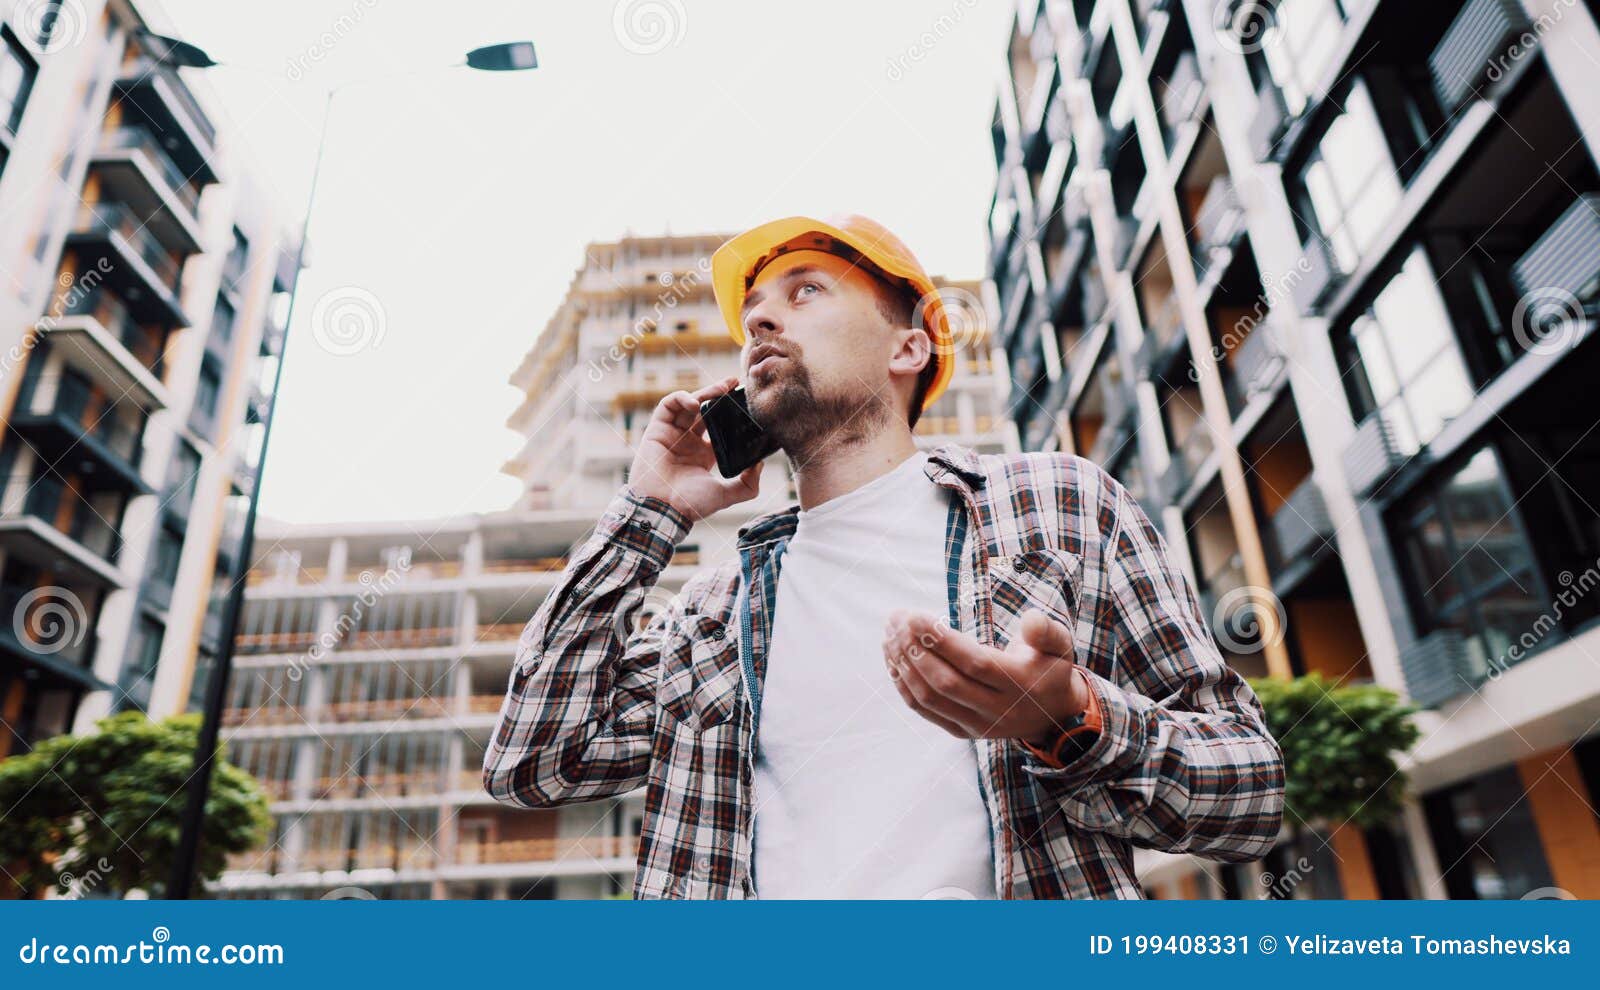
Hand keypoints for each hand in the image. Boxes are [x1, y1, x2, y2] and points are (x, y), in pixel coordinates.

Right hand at [628, 377, 763, 522]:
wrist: (662, 508)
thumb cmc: (690, 504)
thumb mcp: (726, 495)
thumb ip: (747, 484)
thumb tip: (759, 464)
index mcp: (704, 454)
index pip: (719, 426)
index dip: (730, 413)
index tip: (746, 402)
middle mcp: (689, 441)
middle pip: (706, 410)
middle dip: (719, 394)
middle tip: (735, 383)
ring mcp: (672, 434)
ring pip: (689, 404)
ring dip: (705, 393)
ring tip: (721, 389)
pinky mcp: (657, 429)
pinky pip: (668, 406)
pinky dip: (681, 398)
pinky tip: (696, 403)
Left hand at [881, 608, 1087, 746]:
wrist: (1052, 716)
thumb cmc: (1050, 669)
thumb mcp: (1060, 645)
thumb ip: (1047, 630)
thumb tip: (1030, 619)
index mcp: (1019, 684)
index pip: (973, 663)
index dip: (941, 641)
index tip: (914, 616)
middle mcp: (996, 710)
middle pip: (945, 683)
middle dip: (914, 649)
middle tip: (896, 618)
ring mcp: (976, 725)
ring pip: (930, 698)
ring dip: (903, 665)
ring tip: (889, 633)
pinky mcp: (960, 731)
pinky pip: (925, 710)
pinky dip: (903, 684)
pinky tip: (892, 658)